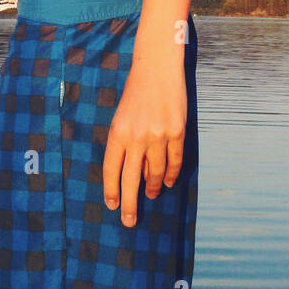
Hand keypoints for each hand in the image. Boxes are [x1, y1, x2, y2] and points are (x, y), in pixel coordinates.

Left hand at [102, 66, 186, 227]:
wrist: (157, 67)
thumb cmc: (136, 91)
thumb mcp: (121, 115)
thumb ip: (124, 142)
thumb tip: (130, 172)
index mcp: (117, 132)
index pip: (111, 170)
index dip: (111, 190)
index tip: (112, 205)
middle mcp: (136, 137)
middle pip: (131, 180)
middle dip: (129, 204)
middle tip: (129, 221)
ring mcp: (158, 136)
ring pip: (155, 173)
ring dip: (152, 188)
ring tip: (151, 195)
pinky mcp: (177, 132)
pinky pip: (174, 162)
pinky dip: (170, 175)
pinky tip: (166, 182)